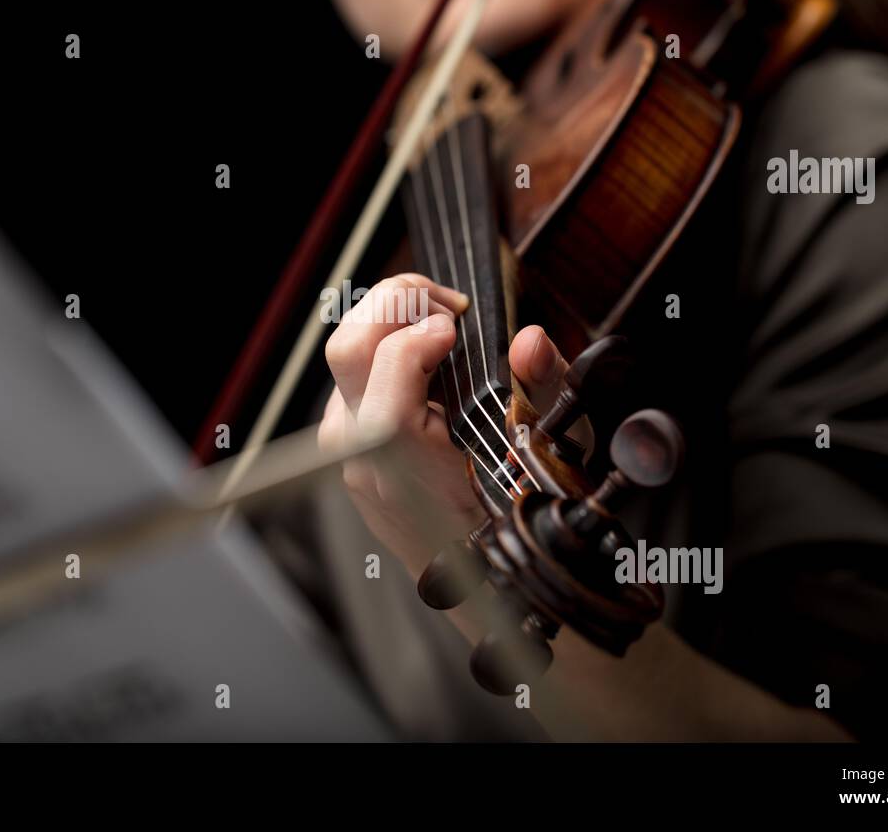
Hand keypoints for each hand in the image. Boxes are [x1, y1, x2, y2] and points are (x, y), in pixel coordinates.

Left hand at [316, 273, 569, 576]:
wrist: (474, 584)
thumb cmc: (509, 525)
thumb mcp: (543, 454)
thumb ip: (539, 388)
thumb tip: (528, 341)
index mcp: (400, 457)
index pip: (394, 361)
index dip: (429, 327)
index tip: (462, 324)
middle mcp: (359, 451)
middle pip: (348, 346)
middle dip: (397, 304)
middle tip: (447, 307)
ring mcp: (344, 448)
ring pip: (344, 358)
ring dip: (390, 324)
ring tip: (440, 324)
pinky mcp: (345, 444)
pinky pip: (352, 380)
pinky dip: (386, 351)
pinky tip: (426, 358)